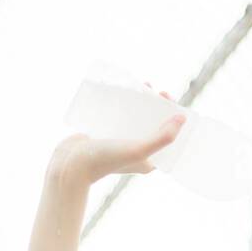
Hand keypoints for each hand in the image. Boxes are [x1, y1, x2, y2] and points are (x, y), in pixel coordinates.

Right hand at [48, 82, 185, 187]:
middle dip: (158, 107)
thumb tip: (182, 119)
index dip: (173, 119)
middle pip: (153, 125)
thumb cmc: (104, 159)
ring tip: (142, 86)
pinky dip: (124, 104)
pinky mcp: (104, 135)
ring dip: (142, 102)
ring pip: (136, 119)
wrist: (69, 164)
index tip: (171, 101)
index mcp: (148, 162)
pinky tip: (123, 91)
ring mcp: (120, 144)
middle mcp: (136, 153)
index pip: (168, 138)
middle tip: (156, 91)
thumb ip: (163, 138)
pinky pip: (119, 117)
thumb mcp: (138, 150)